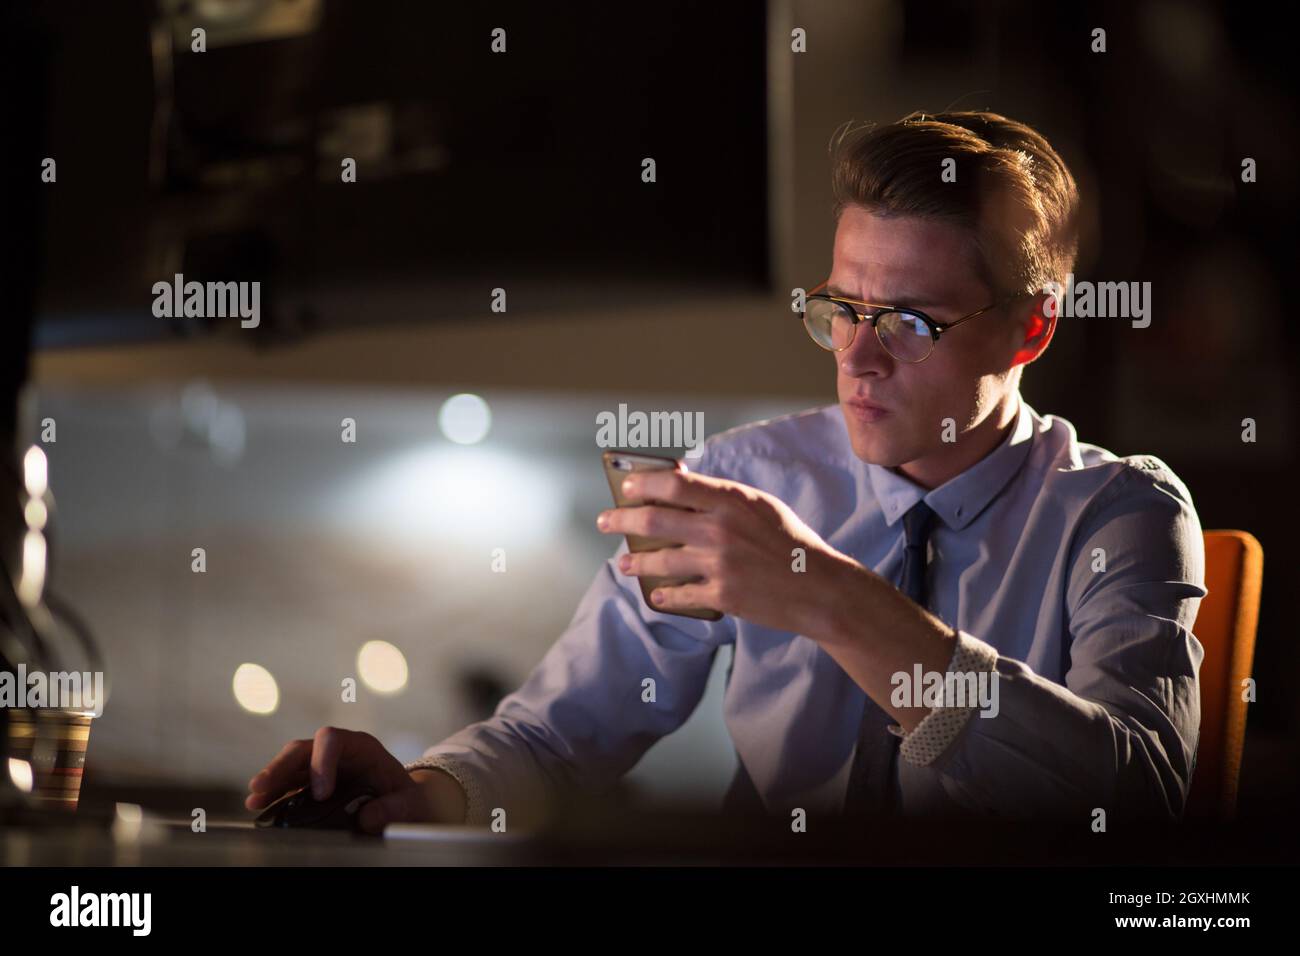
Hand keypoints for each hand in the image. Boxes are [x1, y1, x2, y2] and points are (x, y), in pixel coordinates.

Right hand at [245, 726, 466, 832]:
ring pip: (288, 765)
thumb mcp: (410, 803)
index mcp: (361, 746)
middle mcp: (336, 752)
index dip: (321, 762)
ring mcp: (320, 768)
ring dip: (270, 780)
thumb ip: (394, 808)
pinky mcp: (310, 786)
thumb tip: (367, 818)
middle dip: (280, 767)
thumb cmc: (408, 798)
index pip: (331, 739)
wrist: (405, 804)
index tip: (320, 794)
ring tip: (253, 800)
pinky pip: (288, 785)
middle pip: (301, 749)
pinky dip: (274, 794)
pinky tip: (259, 807)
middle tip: (261, 789)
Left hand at [596, 467, 854, 634]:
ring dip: (634, 562)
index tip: (625, 487)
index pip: (674, 484)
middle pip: (653, 521)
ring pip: (659, 561)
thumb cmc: (789, 542)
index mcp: (731, 501)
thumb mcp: (759, 506)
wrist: (819, 588)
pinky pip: (678, 594)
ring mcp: (718, 565)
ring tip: (624, 563)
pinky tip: (655, 593)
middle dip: (621, 521)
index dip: (643, 483)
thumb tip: (679, 480)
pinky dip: (663, 594)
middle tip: (605, 522)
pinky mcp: (721, 596)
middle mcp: (720, 530)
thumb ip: (721, 496)